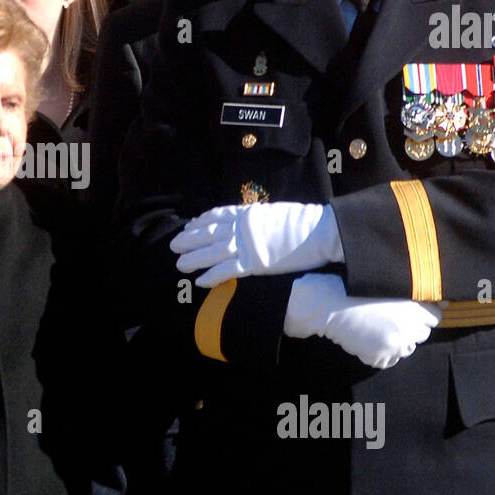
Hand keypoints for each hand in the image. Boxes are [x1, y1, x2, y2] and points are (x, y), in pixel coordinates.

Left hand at [172, 202, 343, 286]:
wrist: (320, 231)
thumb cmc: (303, 222)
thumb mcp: (274, 213)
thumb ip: (257, 218)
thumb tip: (248, 220)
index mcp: (247, 213)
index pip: (216, 215)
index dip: (200, 222)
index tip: (189, 226)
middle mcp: (242, 227)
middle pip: (208, 234)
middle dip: (189, 240)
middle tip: (174, 246)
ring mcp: (247, 245)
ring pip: (212, 252)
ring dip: (193, 259)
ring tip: (179, 265)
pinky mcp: (255, 263)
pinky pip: (227, 271)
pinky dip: (211, 276)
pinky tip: (200, 281)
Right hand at [284, 273, 442, 369]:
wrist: (331, 305)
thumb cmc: (358, 292)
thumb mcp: (390, 287)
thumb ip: (416, 296)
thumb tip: (444, 303)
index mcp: (414, 306)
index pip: (434, 317)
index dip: (422, 316)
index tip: (409, 313)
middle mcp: (409, 325)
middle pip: (422, 334)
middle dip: (409, 330)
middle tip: (388, 321)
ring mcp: (396, 343)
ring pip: (407, 349)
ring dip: (395, 343)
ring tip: (375, 329)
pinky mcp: (382, 356)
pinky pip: (389, 360)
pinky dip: (380, 354)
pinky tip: (367, 339)